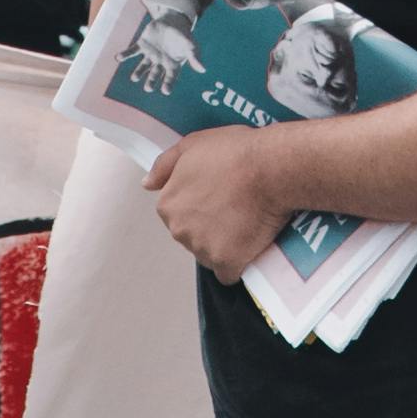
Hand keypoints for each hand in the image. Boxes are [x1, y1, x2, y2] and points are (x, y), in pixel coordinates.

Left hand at [146, 125, 312, 283]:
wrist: (270, 170)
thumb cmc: (233, 152)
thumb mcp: (192, 144)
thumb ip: (164, 165)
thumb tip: (146, 184)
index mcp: (168, 205)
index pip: (178, 215)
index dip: (200, 206)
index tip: (219, 195)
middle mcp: (179, 231)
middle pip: (192, 237)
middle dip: (209, 227)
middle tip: (235, 209)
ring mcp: (202, 249)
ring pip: (209, 255)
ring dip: (224, 246)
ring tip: (246, 224)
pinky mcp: (226, 263)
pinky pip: (228, 273)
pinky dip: (237, 265)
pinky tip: (248, 248)